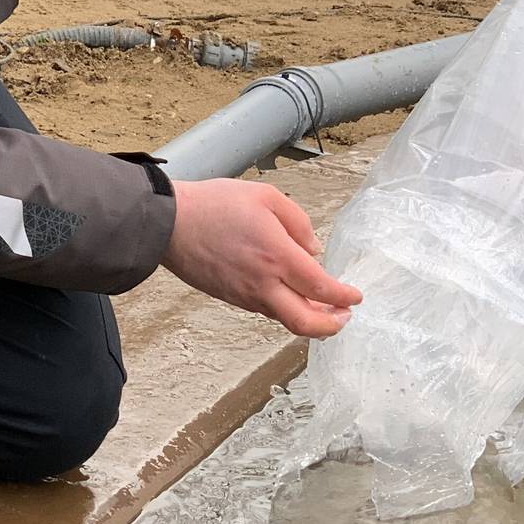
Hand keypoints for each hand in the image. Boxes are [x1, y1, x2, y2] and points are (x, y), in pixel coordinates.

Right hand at [161, 178, 361, 337]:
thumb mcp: (265, 196)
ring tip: (322, 305)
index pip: (321, 287)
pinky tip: (290, 294)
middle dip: (330, 326)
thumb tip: (314, 249)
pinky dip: (285, 308)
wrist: (168, 224)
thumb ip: (298, 222)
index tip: (355, 296)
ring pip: (285, 318)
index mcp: (276, 256)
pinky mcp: (231, 297)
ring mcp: (245, 295)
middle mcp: (263, 283)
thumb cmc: (213, 205)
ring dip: (308, 316)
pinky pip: (265, 309)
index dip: (343, 297)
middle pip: (304, 322)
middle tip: (343, 318)